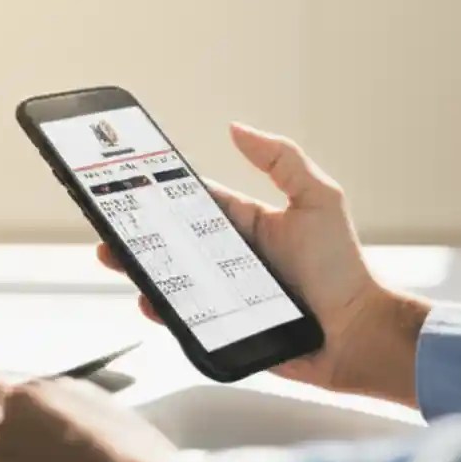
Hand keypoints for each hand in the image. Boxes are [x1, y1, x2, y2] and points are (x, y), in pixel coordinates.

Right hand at [97, 122, 429, 405]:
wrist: (354, 333)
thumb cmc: (342, 268)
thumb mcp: (318, 200)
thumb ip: (281, 160)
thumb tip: (236, 127)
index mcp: (245, 224)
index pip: (194, 203)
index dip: (161, 192)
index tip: (130, 182)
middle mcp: (228, 258)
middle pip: (171, 240)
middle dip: (136, 231)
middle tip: (107, 223)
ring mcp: (222, 293)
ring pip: (169, 278)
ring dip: (138, 267)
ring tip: (116, 258)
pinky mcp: (220, 326)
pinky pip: (182, 316)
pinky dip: (161, 309)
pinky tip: (149, 299)